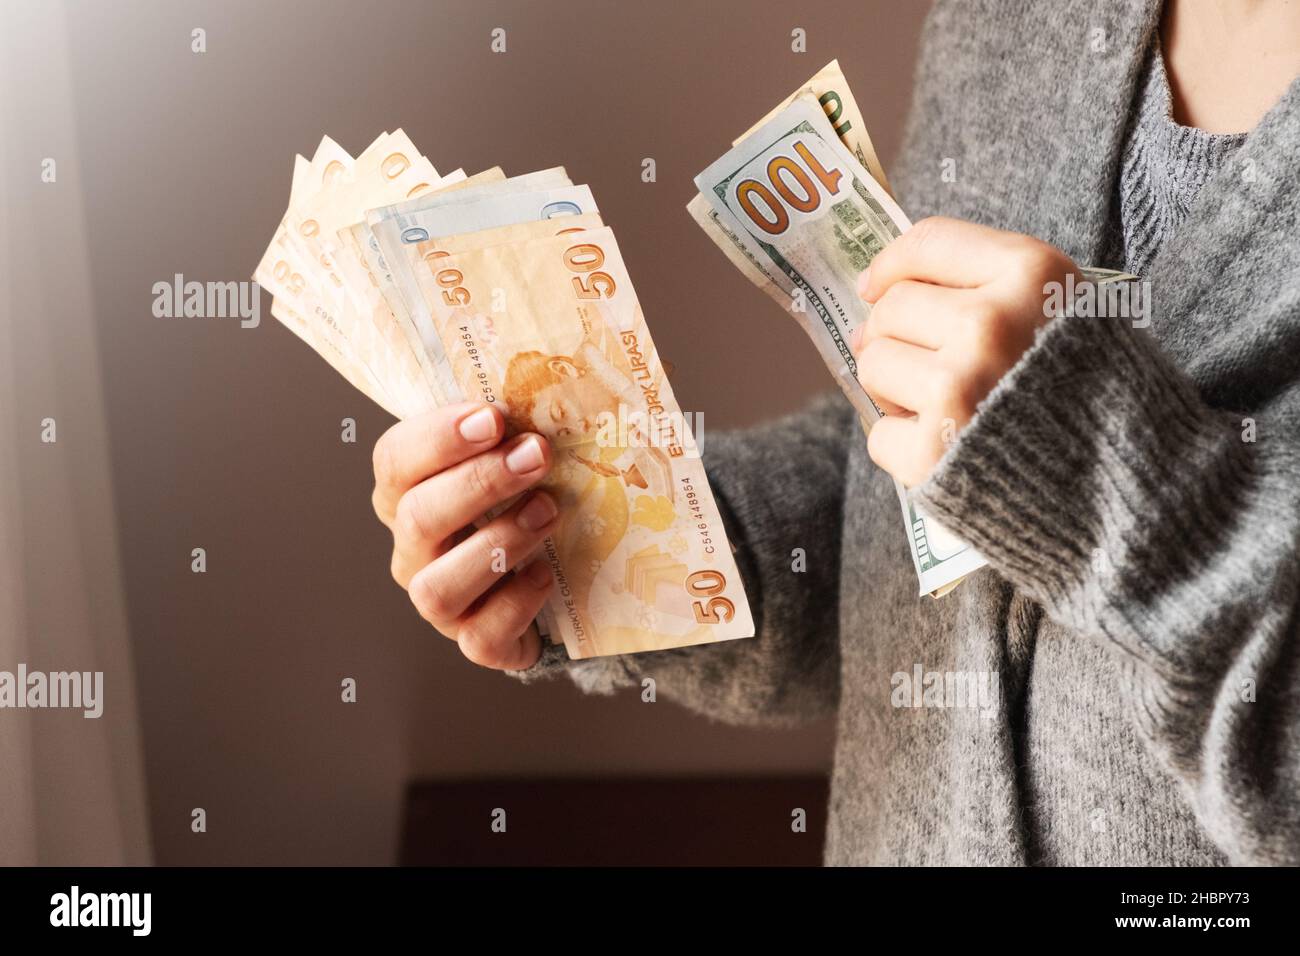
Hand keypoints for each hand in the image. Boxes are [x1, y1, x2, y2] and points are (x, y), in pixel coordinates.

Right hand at [372, 402, 555, 669]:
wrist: (551, 577)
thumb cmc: (526, 501)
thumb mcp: (516, 454)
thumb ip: (519, 421)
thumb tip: (567, 376)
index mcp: (410, 492)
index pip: (395, 459)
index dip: (439, 437)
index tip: (493, 417)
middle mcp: (414, 547)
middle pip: (418, 516)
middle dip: (480, 482)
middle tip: (536, 455)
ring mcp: (440, 600)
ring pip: (437, 586)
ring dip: (496, 544)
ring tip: (547, 513)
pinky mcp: (475, 641)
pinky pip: (481, 636)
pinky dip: (516, 604)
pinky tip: (547, 574)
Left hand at [851, 216, 1079, 487]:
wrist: (1134, 487)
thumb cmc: (1097, 394)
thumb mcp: (1067, 311)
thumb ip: (991, 287)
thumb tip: (879, 291)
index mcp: (1032, 274)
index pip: (929, 243)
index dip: (891, 264)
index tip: (876, 285)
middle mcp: (991, 323)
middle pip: (891, 308)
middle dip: (894, 336)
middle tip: (925, 365)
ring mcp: (959, 387)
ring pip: (874, 365)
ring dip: (894, 389)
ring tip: (942, 407)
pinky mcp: (933, 452)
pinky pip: (880, 435)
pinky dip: (904, 448)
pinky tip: (947, 449)